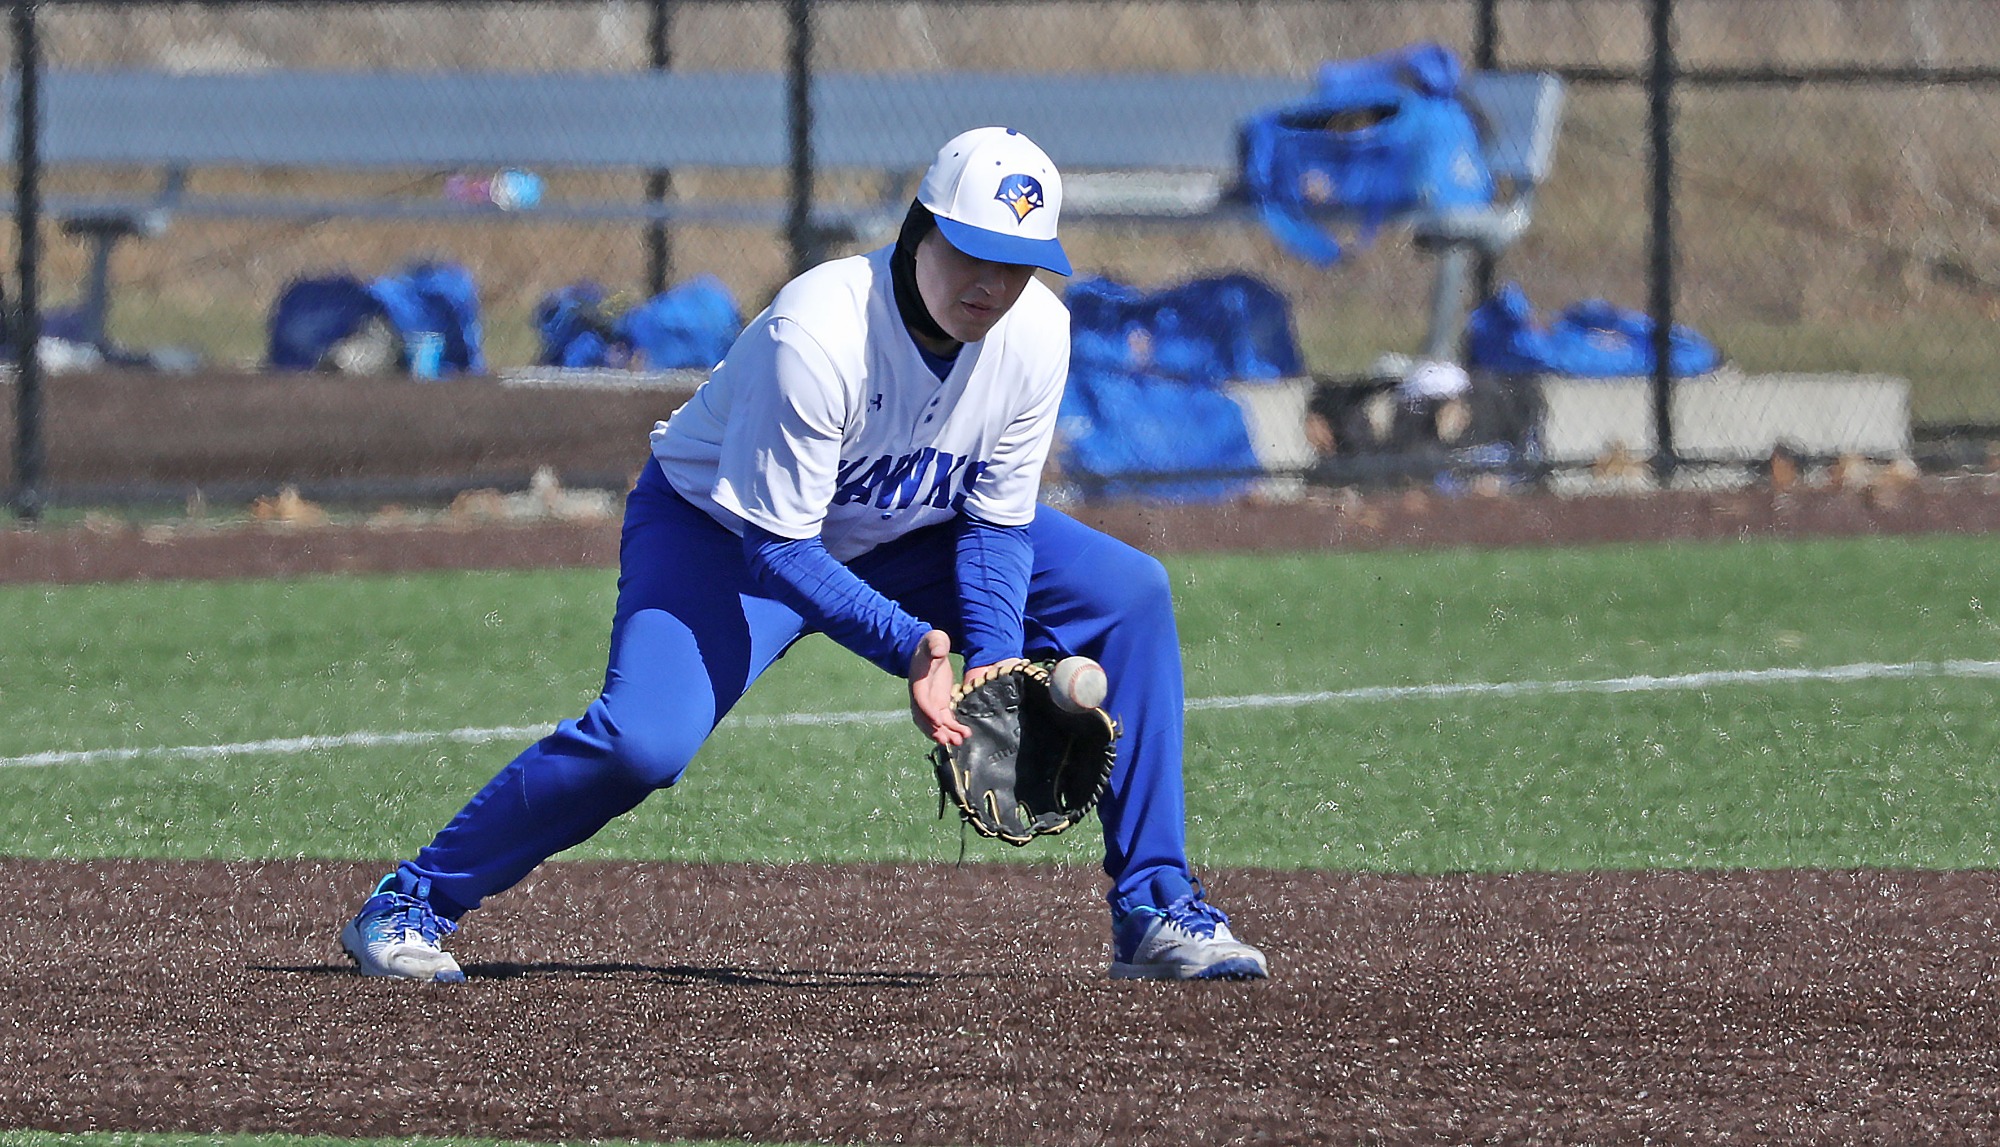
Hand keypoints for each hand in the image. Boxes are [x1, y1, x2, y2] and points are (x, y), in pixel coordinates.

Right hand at [908, 629, 969, 747]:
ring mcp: (930, 701)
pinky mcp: (940, 703)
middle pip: (924, 717)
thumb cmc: (932, 644)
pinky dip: (953, 728)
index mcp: (918, 681)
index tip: (939, 721)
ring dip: (945, 733)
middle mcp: (922, 695)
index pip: (920, 699)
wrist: (930, 649)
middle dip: (935, 730)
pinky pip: (944, 720)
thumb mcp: (934, 639)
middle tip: (947, 739)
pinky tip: (964, 734)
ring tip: (958, 741)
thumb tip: (938, 652)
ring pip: (935, 722)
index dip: (928, 711)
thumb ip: (936, 644)